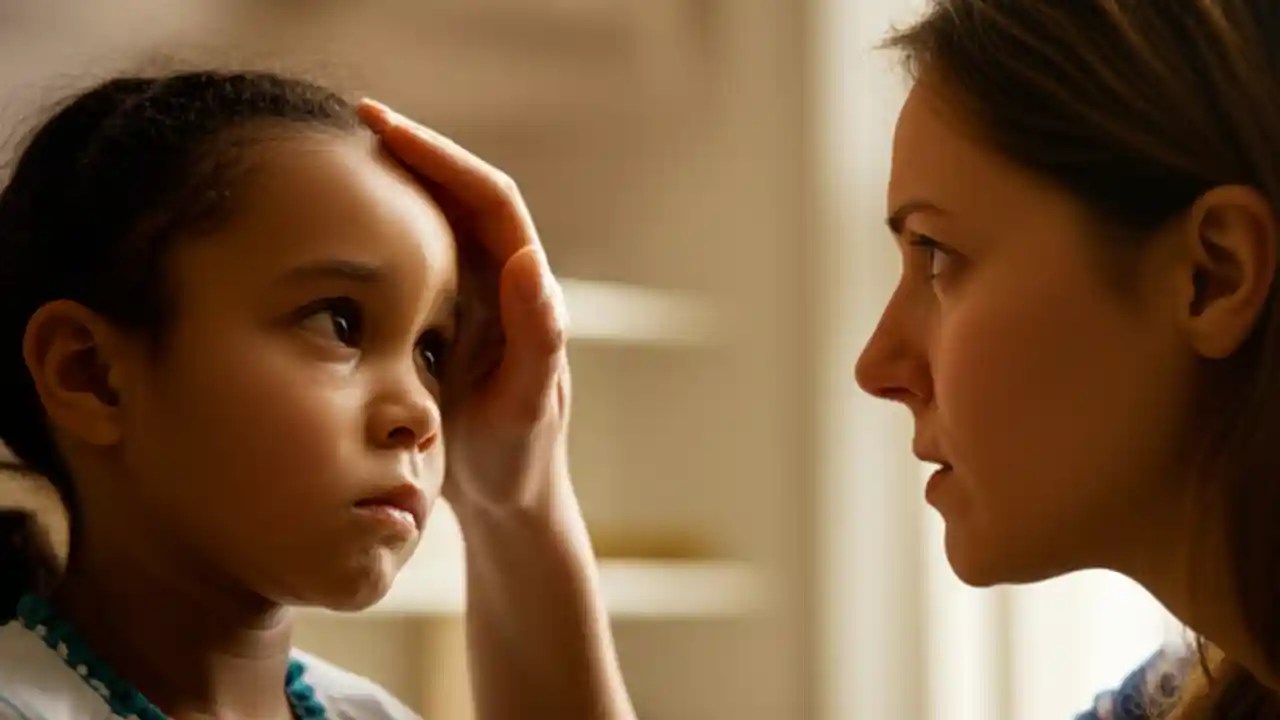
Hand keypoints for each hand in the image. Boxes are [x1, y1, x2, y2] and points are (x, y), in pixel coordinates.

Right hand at [357, 99, 571, 515]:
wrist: (504, 503)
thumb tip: (530, 261)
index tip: (385, 128)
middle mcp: (504, 284)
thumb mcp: (526, 404)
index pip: (489, 199)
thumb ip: (535, 338)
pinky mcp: (444, 323)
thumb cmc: (519, 459)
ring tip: (340, 157)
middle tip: (353, 123)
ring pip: (435, 222)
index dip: (442, 157)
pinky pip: (413, 261)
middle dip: (413, 154)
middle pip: (460, 195)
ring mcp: (473, 300)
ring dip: (396, 185)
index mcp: (528, 290)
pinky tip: (338, 227)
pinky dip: (381, 233)